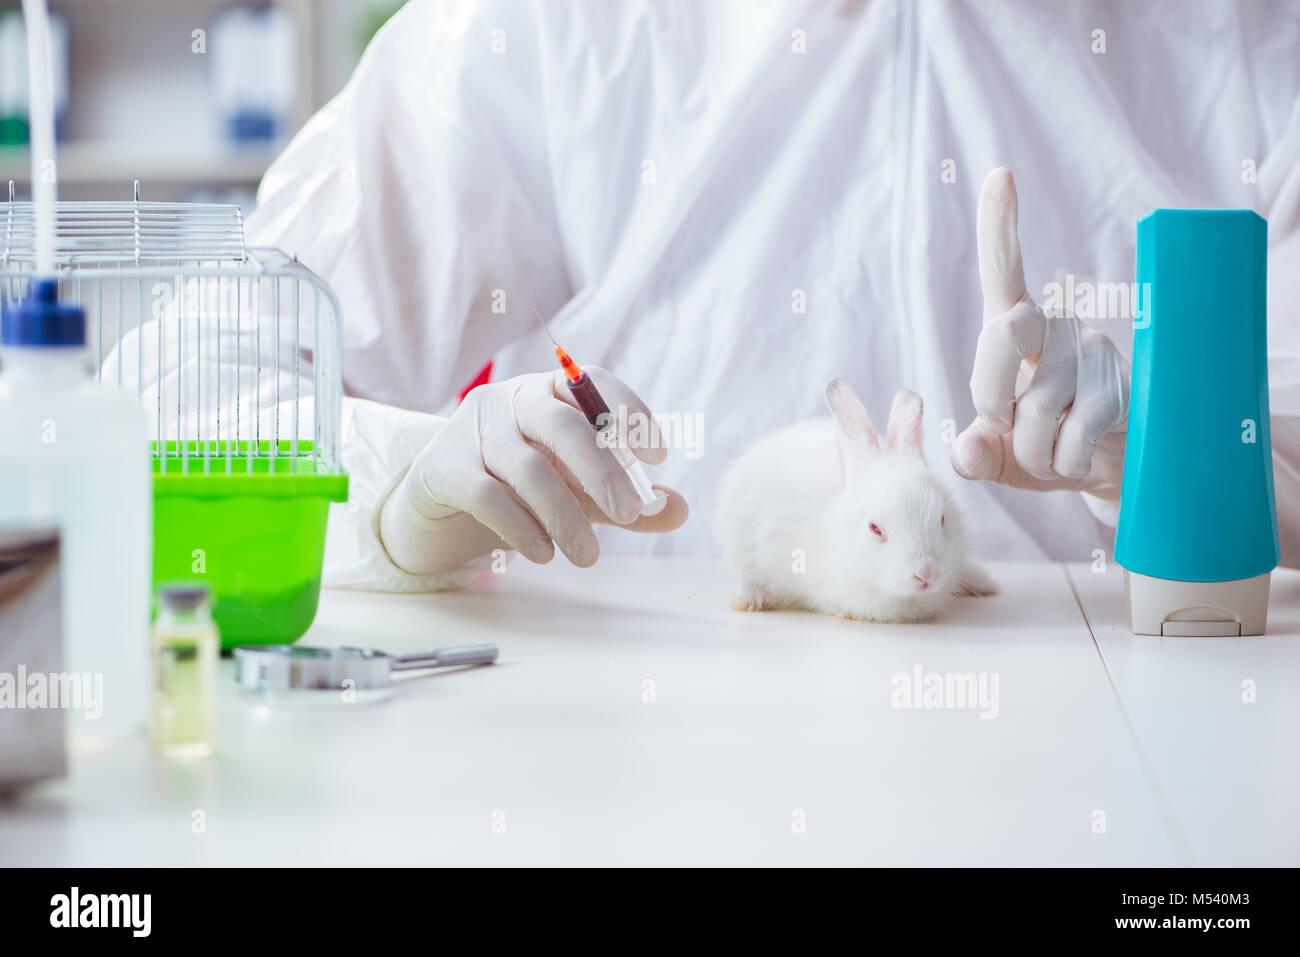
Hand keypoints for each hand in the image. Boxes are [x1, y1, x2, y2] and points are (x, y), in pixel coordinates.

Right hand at [379, 367, 687, 574]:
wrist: (440, 506)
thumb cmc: (520, 489)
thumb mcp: (580, 493)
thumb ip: (628, 501)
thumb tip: (681, 510)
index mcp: (547, 392)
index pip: (589, 382)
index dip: (627, 410)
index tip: (658, 455)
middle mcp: (508, 400)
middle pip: (561, 424)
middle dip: (601, 471)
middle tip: (631, 514)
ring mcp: (471, 431)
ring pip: (527, 467)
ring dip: (565, 516)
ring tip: (588, 557)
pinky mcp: (442, 468)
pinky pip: (487, 495)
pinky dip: (521, 528)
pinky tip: (544, 554)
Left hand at [951, 167, 1128, 498]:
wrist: (1106, 471)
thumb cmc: (1039, 449)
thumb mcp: (997, 454)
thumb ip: (974, 454)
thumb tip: (967, 453)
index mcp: (1014, 330)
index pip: (1004, 274)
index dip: (1000, 227)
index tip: (999, 175)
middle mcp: (1052, 329)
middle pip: (1003, 334)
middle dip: (990, 392)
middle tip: (1003, 424)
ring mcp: (1090, 353)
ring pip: (1032, 414)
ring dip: (1031, 452)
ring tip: (1048, 449)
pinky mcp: (1118, 388)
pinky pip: (1068, 440)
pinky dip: (1062, 463)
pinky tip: (1075, 454)